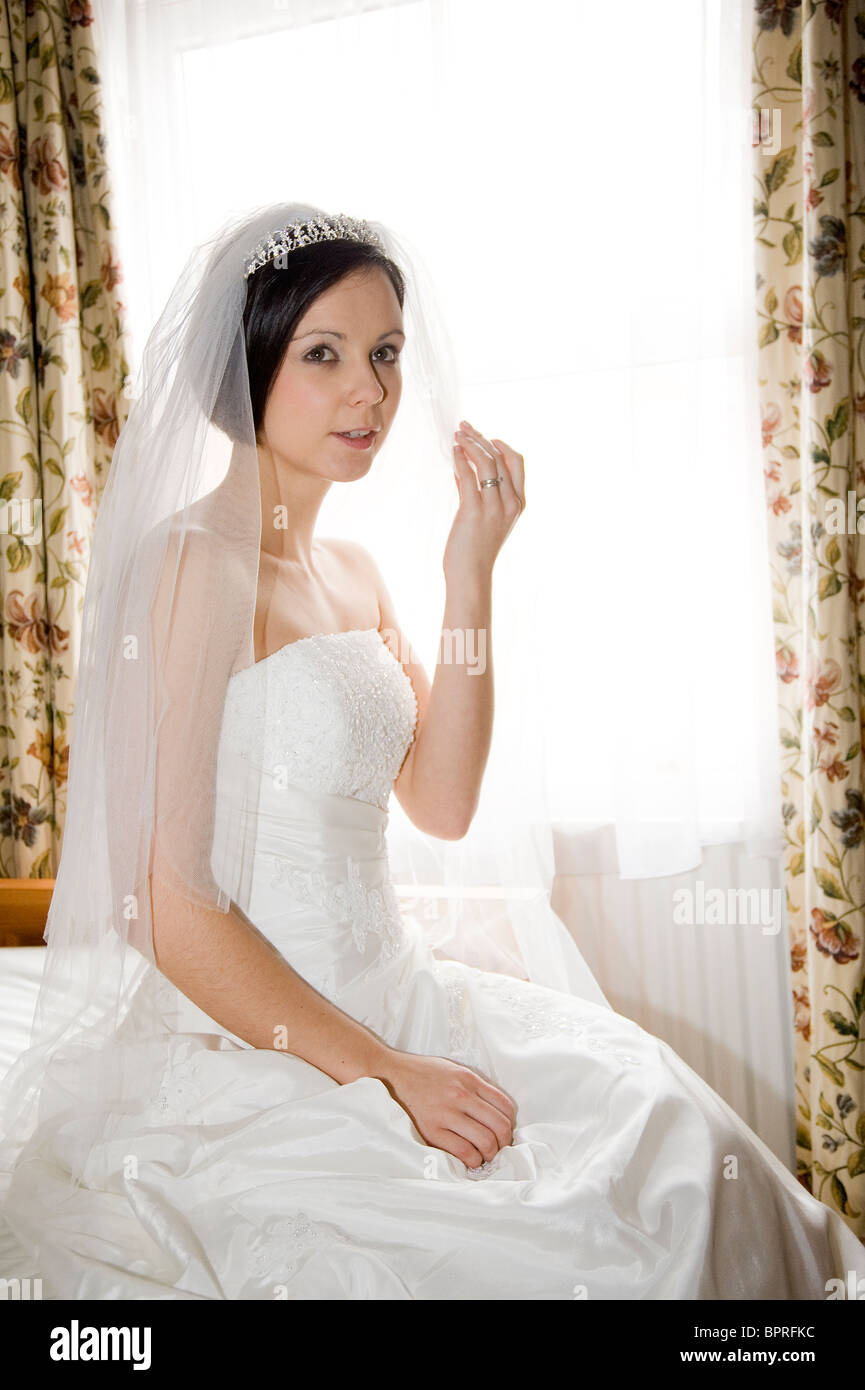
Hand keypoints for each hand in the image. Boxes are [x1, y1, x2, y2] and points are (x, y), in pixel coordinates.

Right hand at [379, 1048, 516, 1169]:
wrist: (390, 1075)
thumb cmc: (423, 1074)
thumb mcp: (453, 1070)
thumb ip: (475, 1086)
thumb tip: (496, 1112)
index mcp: (468, 1079)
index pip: (505, 1105)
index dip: (511, 1123)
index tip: (506, 1131)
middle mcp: (461, 1095)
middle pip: (499, 1126)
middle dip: (504, 1142)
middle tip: (499, 1148)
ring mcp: (446, 1114)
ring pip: (485, 1141)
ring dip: (490, 1154)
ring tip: (485, 1156)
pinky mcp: (432, 1131)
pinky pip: (463, 1152)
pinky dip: (472, 1160)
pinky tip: (470, 1159)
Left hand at [443, 419, 525, 585]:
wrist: (471, 575)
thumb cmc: (475, 550)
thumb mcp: (485, 518)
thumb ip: (478, 493)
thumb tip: (463, 470)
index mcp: (518, 503)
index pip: (517, 463)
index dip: (501, 445)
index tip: (483, 436)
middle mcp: (510, 503)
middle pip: (502, 457)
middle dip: (482, 438)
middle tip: (464, 428)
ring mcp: (494, 507)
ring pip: (487, 463)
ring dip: (471, 444)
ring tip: (457, 435)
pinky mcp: (474, 511)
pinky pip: (469, 476)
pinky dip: (460, 460)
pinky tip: (453, 453)